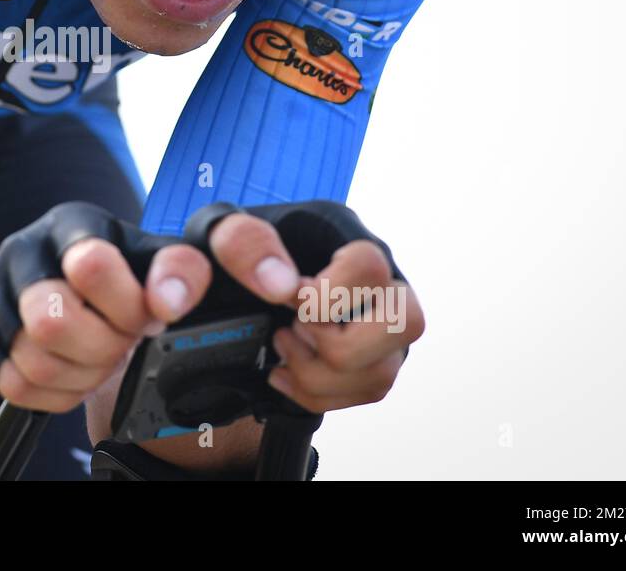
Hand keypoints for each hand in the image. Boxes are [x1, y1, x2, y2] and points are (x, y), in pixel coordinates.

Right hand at [0, 237, 211, 412]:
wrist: (37, 302)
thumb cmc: (106, 285)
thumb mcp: (147, 264)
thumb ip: (177, 268)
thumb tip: (171, 299)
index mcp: (73, 223)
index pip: (91, 263)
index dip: (129, 305)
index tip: (152, 316)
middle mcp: (23, 247)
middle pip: (53, 320)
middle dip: (100, 349)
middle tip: (119, 344)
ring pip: (33, 360)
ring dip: (78, 377)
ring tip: (93, 361)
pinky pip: (10, 384)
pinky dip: (49, 396)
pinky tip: (65, 377)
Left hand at [207, 212, 422, 412]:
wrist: (228, 287)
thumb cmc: (231, 255)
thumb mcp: (218, 231)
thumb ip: (242, 243)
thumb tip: (282, 286)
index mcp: (346, 234)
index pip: (369, 265)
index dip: (325, 295)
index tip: (285, 301)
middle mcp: (380, 277)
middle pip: (406, 324)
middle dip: (334, 342)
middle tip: (293, 328)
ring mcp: (386, 322)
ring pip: (382, 373)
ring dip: (315, 373)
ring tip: (282, 344)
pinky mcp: (377, 357)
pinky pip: (366, 393)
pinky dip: (314, 393)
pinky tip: (281, 372)